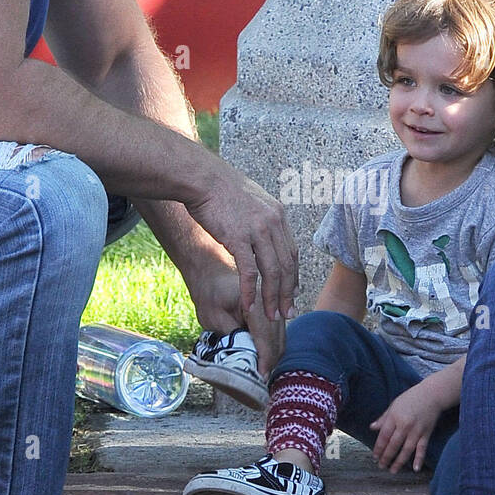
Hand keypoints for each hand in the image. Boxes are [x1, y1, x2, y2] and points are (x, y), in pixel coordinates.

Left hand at [184, 259, 284, 376]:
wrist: (213, 270)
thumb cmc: (209, 292)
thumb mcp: (213, 316)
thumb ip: (231, 336)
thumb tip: (244, 360)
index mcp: (256, 300)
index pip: (266, 336)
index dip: (264, 359)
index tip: (260, 377)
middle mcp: (271, 301)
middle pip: (278, 339)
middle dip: (270, 362)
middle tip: (258, 382)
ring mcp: (275, 305)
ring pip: (282, 338)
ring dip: (272, 357)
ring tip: (259, 373)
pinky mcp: (274, 310)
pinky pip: (279, 333)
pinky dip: (273, 348)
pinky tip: (262, 360)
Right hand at [185, 161, 298, 323]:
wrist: (202, 178)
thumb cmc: (220, 190)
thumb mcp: (250, 202)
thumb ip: (260, 220)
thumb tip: (262, 236)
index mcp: (278, 215)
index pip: (292, 253)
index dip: (293, 277)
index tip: (290, 294)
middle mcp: (274, 223)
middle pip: (287, 266)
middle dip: (288, 294)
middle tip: (287, 313)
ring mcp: (258, 230)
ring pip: (273, 272)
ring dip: (272, 298)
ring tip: (272, 316)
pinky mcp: (238, 237)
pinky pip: (249, 272)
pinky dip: (251, 292)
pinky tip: (250, 307)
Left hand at [370, 382, 442, 473]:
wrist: (432, 394)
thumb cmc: (411, 398)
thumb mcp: (394, 405)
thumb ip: (383, 418)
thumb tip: (372, 428)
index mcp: (394, 417)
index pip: (384, 436)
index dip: (378, 448)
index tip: (375, 456)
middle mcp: (405, 425)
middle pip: (393, 445)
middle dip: (386, 457)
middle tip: (381, 466)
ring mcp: (416, 430)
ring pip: (406, 450)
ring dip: (399, 462)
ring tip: (393, 470)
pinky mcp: (426, 434)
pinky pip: (422, 449)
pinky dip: (419, 459)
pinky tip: (415, 469)